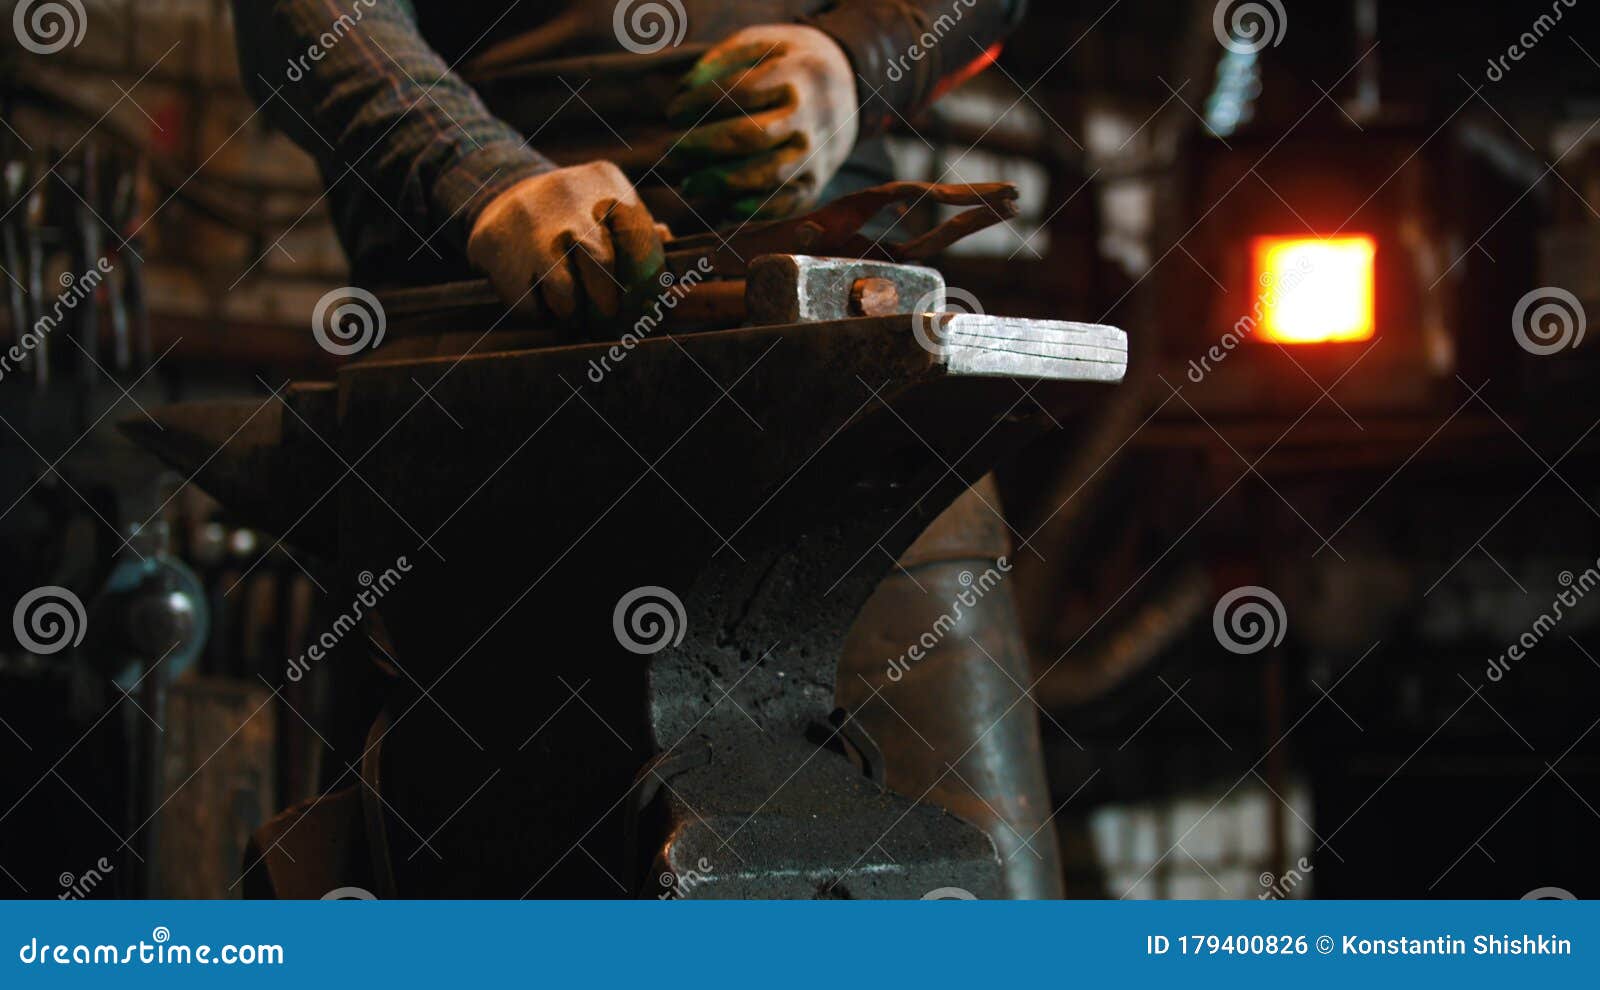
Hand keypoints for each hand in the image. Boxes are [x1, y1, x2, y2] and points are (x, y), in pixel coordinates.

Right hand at [467, 161, 667, 325]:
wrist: (503, 191)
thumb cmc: (575, 212)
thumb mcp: (608, 205)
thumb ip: (641, 230)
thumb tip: (670, 255)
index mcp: (605, 183)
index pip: (638, 236)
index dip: (649, 279)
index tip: (649, 306)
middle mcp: (567, 195)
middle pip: (600, 261)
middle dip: (609, 299)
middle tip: (610, 315)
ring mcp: (529, 219)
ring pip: (563, 289)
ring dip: (572, 311)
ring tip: (573, 313)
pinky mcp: (495, 243)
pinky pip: (527, 301)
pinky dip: (539, 314)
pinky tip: (542, 304)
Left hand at [668, 24, 858, 220]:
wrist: (848, 88)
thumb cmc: (788, 64)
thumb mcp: (763, 44)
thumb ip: (723, 60)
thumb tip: (684, 92)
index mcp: (797, 75)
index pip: (741, 92)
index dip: (701, 104)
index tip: (672, 112)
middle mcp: (810, 118)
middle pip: (751, 136)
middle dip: (703, 146)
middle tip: (671, 151)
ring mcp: (815, 155)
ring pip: (766, 175)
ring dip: (720, 183)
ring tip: (688, 184)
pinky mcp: (815, 183)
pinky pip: (784, 204)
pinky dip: (752, 211)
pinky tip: (723, 208)